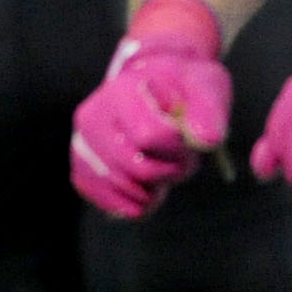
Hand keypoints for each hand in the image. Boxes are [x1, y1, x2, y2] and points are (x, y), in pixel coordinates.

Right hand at [68, 0, 231, 218]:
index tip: (188, 137)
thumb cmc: (183, 90)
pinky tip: (147, 185)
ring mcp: (82, 144)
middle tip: (180, 154)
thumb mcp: (205, 88)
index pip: (150, 136)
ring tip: (161, 162)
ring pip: (125, 189)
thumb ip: (209, 112)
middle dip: (171, 170)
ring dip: (155, 188)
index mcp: (121, 90)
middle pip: (139, 168)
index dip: (180, 147)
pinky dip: (136, 203)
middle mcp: (93, 116)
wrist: (156, 89)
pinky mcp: (82, 168)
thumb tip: (206, 140)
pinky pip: (110, 203)